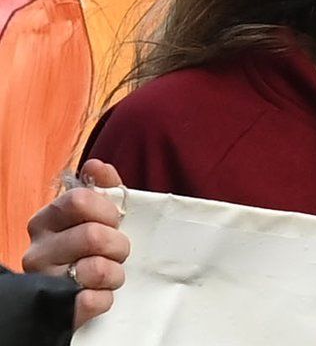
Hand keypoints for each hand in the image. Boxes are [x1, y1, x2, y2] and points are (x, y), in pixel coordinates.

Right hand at [22, 160, 128, 328]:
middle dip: (118, 244)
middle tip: (116, 251)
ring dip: (115, 272)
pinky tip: (98, 293)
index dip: (107, 210)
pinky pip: (92, 300)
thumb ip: (102, 187)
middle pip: (93, 235)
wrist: (78, 290)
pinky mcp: (55, 309)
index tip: (114, 220)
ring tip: (108, 273)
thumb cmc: (91, 246)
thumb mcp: (99, 213)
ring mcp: (43, 280)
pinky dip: (105, 297)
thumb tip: (96, 165)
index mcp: (46, 221)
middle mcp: (37, 251)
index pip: (79, 200)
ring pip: (97, 269)